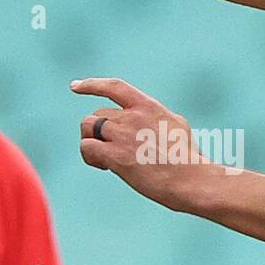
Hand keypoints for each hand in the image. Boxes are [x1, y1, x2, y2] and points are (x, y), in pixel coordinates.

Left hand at [71, 77, 213, 211]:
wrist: (190, 179)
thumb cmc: (187, 158)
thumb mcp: (176, 125)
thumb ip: (155, 118)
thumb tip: (147, 120)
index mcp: (148, 106)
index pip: (114, 87)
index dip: (92, 85)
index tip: (75, 86)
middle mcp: (133, 116)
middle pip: (97, 115)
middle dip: (98, 132)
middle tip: (110, 151)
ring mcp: (123, 135)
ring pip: (87, 128)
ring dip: (91, 142)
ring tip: (105, 160)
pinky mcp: (116, 156)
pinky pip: (87, 147)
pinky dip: (90, 157)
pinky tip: (105, 167)